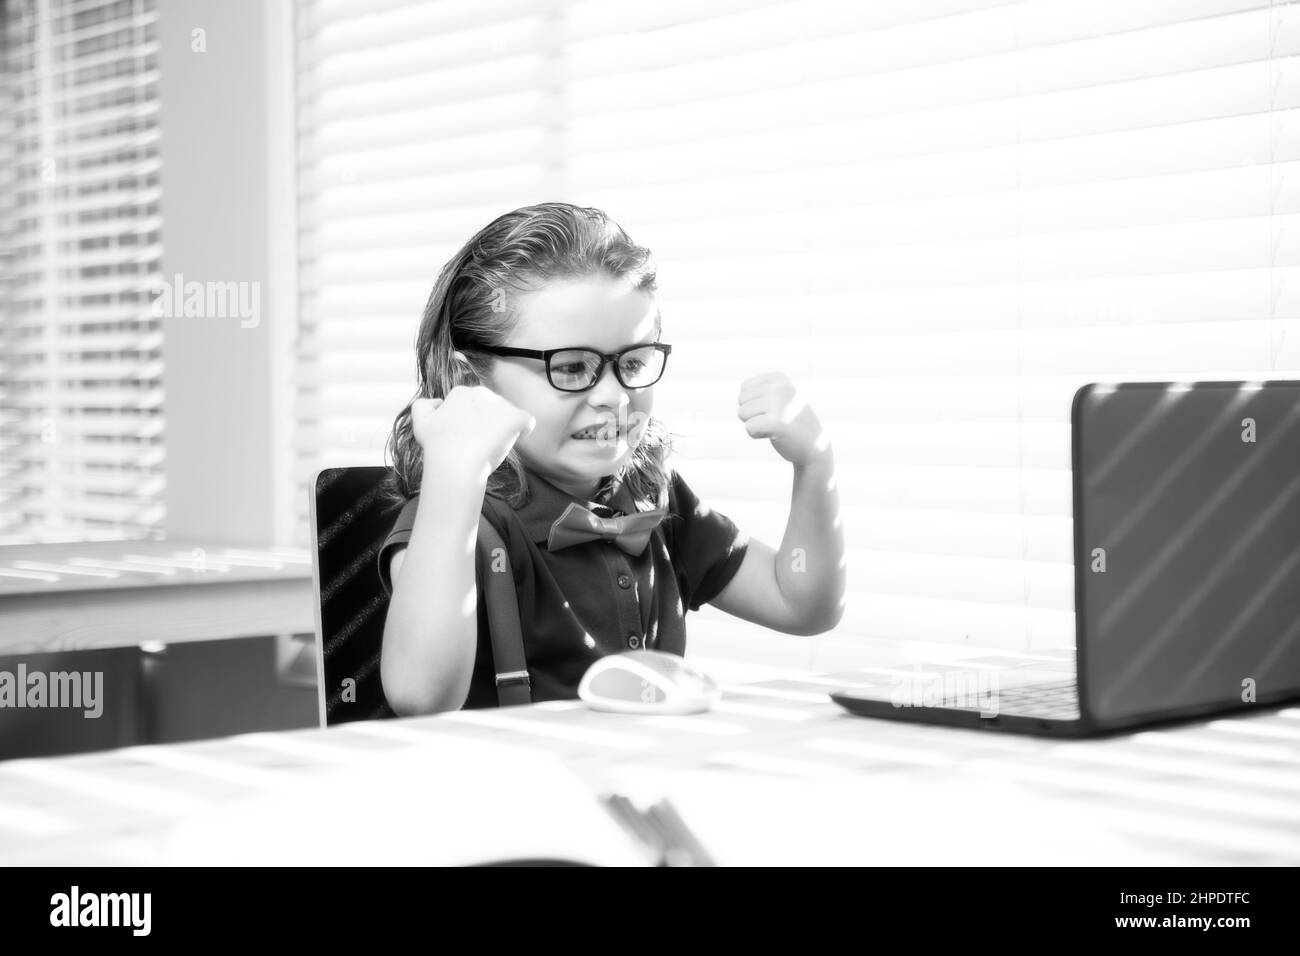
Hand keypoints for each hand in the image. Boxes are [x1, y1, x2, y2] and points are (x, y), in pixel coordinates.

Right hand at [412, 386, 534, 482]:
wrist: (455, 463)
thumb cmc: (437, 448)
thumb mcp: (420, 423)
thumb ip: (424, 406)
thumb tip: (437, 401)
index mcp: (460, 392)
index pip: (473, 405)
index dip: (472, 422)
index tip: (467, 437)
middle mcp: (480, 392)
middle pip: (492, 408)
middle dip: (489, 422)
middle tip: (480, 444)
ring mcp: (499, 404)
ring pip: (508, 414)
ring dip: (504, 428)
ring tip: (493, 446)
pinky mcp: (515, 417)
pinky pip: (527, 421)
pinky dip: (524, 430)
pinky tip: (518, 438)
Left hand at [737, 372, 828, 466]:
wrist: (814, 446)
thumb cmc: (791, 421)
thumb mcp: (779, 396)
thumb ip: (761, 388)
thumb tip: (743, 388)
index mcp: (780, 378)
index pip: (744, 388)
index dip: (754, 403)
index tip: (775, 410)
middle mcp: (780, 387)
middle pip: (741, 400)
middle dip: (753, 414)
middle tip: (775, 420)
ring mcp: (779, 404)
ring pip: (742, 413)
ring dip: (755, 424)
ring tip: (775, 426)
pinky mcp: (776, 423)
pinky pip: (749, 427)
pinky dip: (756, 434)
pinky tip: (774, 435)